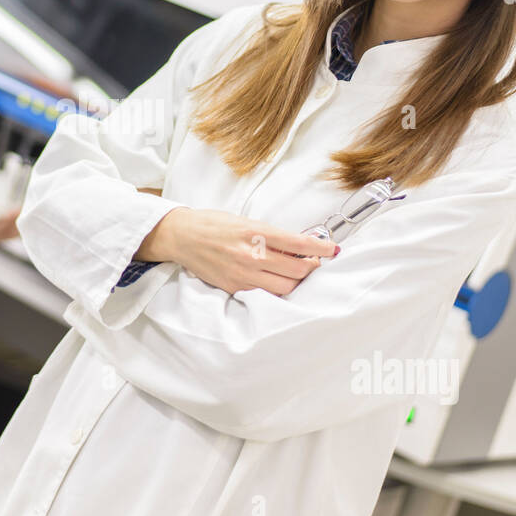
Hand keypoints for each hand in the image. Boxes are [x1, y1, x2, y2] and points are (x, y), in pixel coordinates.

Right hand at [137, 207, 338, 297]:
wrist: (183, 237)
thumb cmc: (214, 224)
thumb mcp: (246, 221)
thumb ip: (272, 234)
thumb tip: (300, 244)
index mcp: (256, 233)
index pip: (299, 243)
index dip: (321, 248)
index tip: (333, 249)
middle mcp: (252, 256)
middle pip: (298, 270)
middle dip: (312, 266)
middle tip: (315, 261)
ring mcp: (244, 275)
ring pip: (286, 286)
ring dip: (298, 280)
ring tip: (298, 272)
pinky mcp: (235, 288)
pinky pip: (266, 294)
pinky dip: (278, 288)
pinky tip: (279, 280)